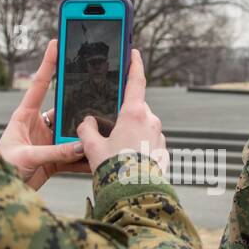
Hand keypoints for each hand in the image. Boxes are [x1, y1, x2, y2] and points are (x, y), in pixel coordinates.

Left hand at [0, 39, 87, 189]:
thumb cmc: (0, 167)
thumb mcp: (25, 156)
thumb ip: (53, 151)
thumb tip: (79, 145)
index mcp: (24, 116)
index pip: (39, 84)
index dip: (48, 63)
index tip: (57, 42)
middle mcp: (37, 126)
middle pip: (63, 110)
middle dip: (79, 107)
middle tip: (96, 98)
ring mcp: (46, 142)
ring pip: (71, 134)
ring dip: (83, 136)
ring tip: (99, 134)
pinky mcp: (53, 160)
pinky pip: (72, 156)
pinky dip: (83, 158)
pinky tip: (95, 157)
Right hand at [75, 49, 166, 171]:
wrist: (136, 195)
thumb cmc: (114, 170)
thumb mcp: (92, 148)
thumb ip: (86, 129)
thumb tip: (86, 123)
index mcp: (134, 113)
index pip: (136, 81)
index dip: (134, 64)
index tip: (134, 52)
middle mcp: (151, 120)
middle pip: (135, 108)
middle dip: (122, 114)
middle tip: (107, 128)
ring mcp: (159, 136)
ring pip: (141, 126)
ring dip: (129, 132)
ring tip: (114, 151)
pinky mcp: (162, 150)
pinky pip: (148, 141)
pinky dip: (137, 145)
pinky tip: (126, 160)